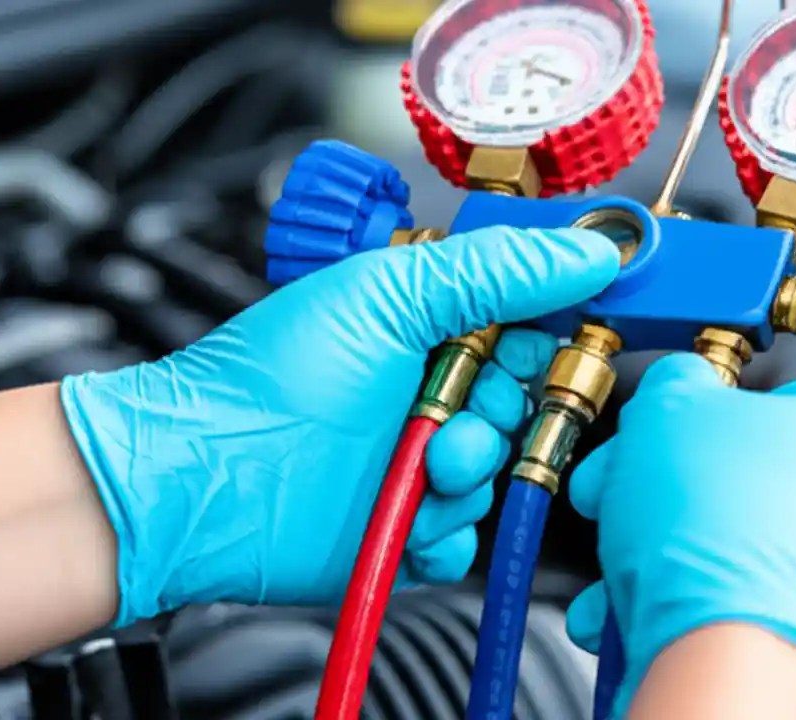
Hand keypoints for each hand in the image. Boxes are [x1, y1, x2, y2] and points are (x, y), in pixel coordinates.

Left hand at [61, 226, 619, 625]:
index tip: (554, 342)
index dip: (549, 336)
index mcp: (429, 326)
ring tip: (420, 467)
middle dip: (499, 415)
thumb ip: (497, 268)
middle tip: (457, 412)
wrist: (204, 479)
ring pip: (498, 476)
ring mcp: (415, 462)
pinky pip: (465, 542)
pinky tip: (410, 520)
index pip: (527, 323)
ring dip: (469, 476)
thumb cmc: (272, 378)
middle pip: (522, 406)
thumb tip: (591, 251)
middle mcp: (428, 391)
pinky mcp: (404, 529)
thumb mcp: (391, 295)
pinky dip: (446, 536)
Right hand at [566, 355, 795, 719]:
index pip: (769, 404)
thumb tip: (679, 384)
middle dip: (668, 506)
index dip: (690, 424)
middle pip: (752, 490)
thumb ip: (675, 385)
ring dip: (676, 571)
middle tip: (623, 519)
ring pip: (754, 563)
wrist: (750, 670)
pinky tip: (659, 631)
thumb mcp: (665, 413)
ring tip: (623, 592)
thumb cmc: (722, 545)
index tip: (649, 449)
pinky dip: (715, 626)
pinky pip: (775, 626)